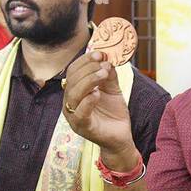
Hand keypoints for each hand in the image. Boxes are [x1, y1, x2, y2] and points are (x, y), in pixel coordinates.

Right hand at [63, 52, 136, 169]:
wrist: (120, 136)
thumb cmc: (113, 113)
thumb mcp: (112, 89)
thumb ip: (109, 75)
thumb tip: (107, 59)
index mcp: (75, 91)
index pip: (73, 71)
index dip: (85, 60)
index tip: (100, 54)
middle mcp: (70, 102)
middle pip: (72, 80)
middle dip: (88, 68)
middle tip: (104, 64)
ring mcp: (74, 115)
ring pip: (74, 94)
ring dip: (89, 80)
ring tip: (103, 74)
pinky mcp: (82, 127)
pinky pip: (80, 113)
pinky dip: (87, 101)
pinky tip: (97, 94)